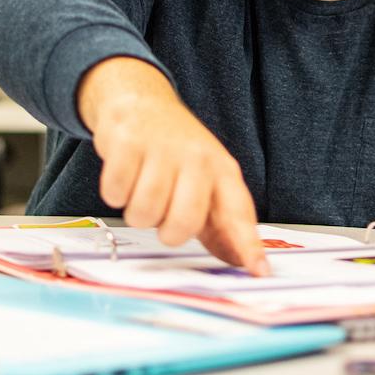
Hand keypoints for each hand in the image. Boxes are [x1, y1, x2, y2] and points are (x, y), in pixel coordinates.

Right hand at [78, 57, 269, 275]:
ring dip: (137, 212)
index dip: (247, 244)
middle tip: (164, 213)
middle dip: (167, 231)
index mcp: (222, 170)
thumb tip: (239, 261)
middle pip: (183, 223)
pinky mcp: (128, 142)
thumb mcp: (206, 182)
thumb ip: (219, 224)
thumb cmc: (177, 152)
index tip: (259, 270)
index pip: (239, 212)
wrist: (142, 103)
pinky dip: (115, 191)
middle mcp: (197, 158)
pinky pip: (115, 193)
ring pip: (144, 213)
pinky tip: (126, 174)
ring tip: (143, 189)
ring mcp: (163, 148)